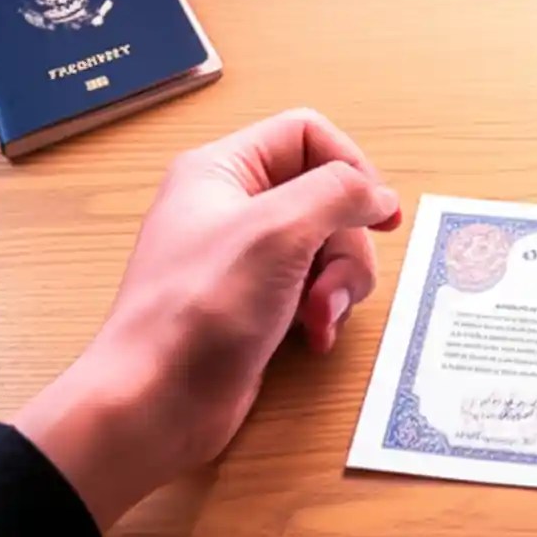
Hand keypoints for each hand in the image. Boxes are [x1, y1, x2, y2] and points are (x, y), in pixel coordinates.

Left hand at [14, 109, 401, 530]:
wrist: (157, 401)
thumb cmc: (199, 311)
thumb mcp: (278, 231)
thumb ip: (339, 194)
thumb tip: (379, 194)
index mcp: (223, 171)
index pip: (307, 135)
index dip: (351, 167)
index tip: (379, 212)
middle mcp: (235, 208)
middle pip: (329, 199)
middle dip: (345, 247)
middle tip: (331, 285)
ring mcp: (247, 259)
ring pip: (330, 249)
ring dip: (339, 286)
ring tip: (318, 318)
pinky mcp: (258, 304)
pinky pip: (315, 290)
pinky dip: (325, 313)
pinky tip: (313, 338)